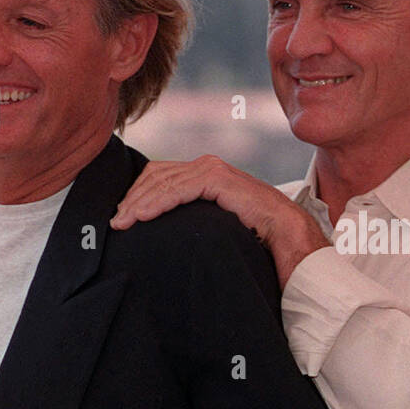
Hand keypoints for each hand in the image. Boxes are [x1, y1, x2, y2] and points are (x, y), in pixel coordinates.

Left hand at [111, 156, 329, 287]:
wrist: (292, 240)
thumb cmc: (259, 240)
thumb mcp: (215, 226)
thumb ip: (194, 219)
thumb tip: (164, 234)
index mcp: (207, 176)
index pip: (161, 176)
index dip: (138, 194)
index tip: (122, 218)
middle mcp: (209, 168)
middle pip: (156, 174)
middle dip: (133, 198)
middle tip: (117, 222)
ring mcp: (215, 170)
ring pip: (163, 179)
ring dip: (139, 201)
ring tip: (123, 222)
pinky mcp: (221, 180)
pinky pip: (180, 187)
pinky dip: (157, 201)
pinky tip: (142, 216)